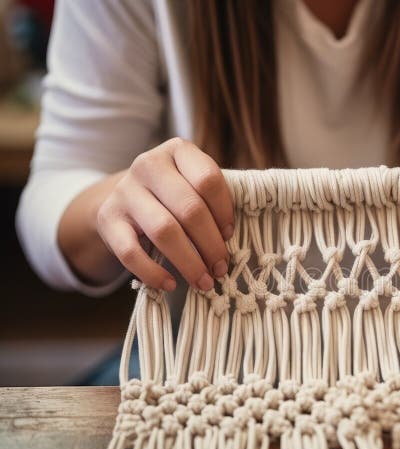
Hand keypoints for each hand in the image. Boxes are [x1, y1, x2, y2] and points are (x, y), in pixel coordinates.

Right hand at [96, 138, 233, 291]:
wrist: (127, 198)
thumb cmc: (175, 194)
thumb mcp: (194, 184)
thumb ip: (213, 201)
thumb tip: (228, 242)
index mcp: (178, 150)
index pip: (208, 180)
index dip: (224, 213)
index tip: (230, 235)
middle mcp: (148, 164)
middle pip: (189, 209)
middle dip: (211, 245)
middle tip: (221, 268)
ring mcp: (124, 191)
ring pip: (164, 231)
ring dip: (189, 262)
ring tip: (203, 281)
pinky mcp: (107, 218)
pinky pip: (130, 252)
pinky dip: (153, 273)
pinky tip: (169, 284)